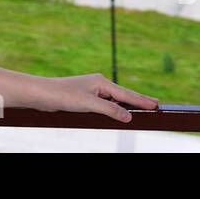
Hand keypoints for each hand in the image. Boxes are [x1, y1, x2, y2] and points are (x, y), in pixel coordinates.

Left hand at [30, 73, 158, 122]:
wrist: (43, 94)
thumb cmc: (64, 95)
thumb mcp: (89, 104)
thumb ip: (110, 110)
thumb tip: (128, 116)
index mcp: (101, 82)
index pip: (126, 94)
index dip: (141, 100)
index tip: (156, 104)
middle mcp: (98, 84)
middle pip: (123, 94)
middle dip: (138, 99)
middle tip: (155, 103)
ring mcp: (92, 90)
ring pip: (115, 98)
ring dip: (128, 103)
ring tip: (141, 106)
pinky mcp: (85, 97)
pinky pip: (106, 102)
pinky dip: (115, 107)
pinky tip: (118, 110)